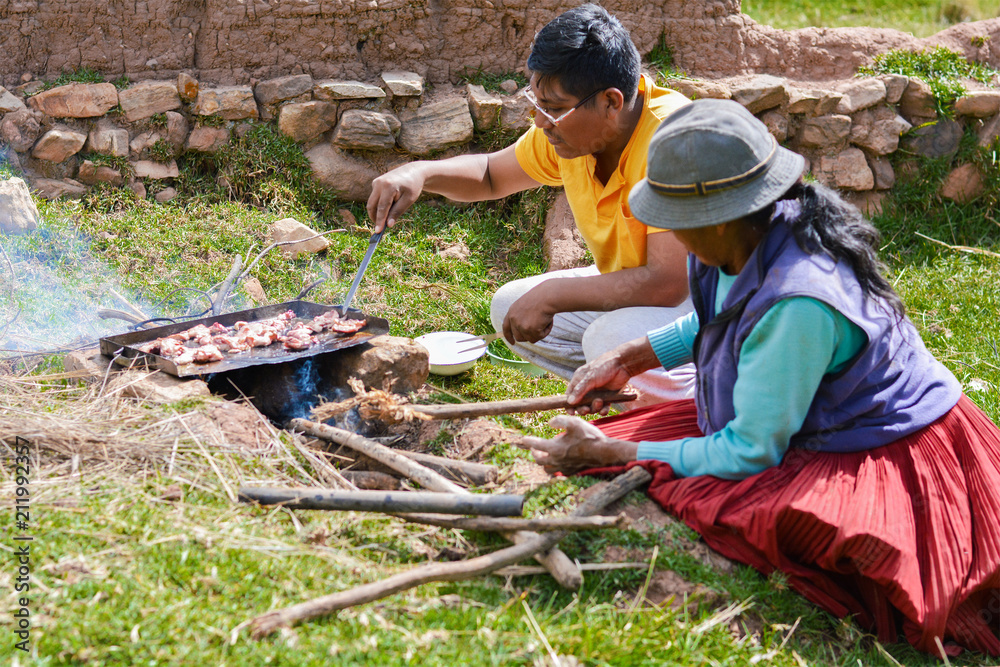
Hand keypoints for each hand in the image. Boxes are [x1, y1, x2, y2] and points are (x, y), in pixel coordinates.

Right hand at [367, 165, 425, 231]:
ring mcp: (376, 182)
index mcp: (388, 186)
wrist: (413, 172)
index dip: (379, 220)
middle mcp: (379, 183)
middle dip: (375, 218)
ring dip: (377, 212)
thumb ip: (397, 212)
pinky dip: (379, 205)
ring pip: (372, 202)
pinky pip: (375, 198)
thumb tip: (388, 225)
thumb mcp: (408, 200)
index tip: (377, 231)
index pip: (381, 207)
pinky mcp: (375, 183)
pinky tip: (390, 206)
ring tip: (388, 217)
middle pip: (372, 205)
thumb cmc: (413, 186)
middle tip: (381, 228)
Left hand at [502, 286, 555, 343]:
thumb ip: (523, 316)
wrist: (548, 296)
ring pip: (530, 339)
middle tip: (538, 330)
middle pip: (519, 337)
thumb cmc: (541, 297)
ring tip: (545, 321)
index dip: (509, 336)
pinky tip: (548, 321)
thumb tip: (527, 329)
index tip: (512, 342)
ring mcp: (521, 325)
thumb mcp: (526, 305)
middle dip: (528, 336)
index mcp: (512, 312)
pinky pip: (540, 337)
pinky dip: (546, 331)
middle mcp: (514, 319)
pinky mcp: (530, 330)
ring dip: (539, 333)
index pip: (506, 328)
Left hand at [517, 415, 637, 473]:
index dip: (528, 441)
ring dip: (542, 462)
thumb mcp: (574, 423)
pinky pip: (557, 473)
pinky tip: (556, 462)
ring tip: (544, 455)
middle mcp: (557, 459)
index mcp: (555, 448)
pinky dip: (553, 468)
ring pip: (546, 468)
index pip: (536, 445)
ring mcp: (564, 467)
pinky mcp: (571, 471)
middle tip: (534, 448)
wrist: (604, 452)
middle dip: (534, 453)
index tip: (523, 439)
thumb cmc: (589, 437)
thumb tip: (549, 423)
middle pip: (538, 459)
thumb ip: (560, 420)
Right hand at [565, 351, 632, 414]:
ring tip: (599, 402)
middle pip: (580, 404)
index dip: (569, 405)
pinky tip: (604, 410)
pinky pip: (602, 407)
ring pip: (592, 407)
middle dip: (583, 409)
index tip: (572, 412)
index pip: (570, 395)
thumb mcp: (590, 377)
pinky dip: (603, 410)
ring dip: (594, 408)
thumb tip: (570, 402)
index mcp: (579, 381)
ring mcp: (597, 393)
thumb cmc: (604, 367)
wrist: (623, 365)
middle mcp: (586, 388)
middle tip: (587, 410)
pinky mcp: (606, 397)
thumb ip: (580, 390)